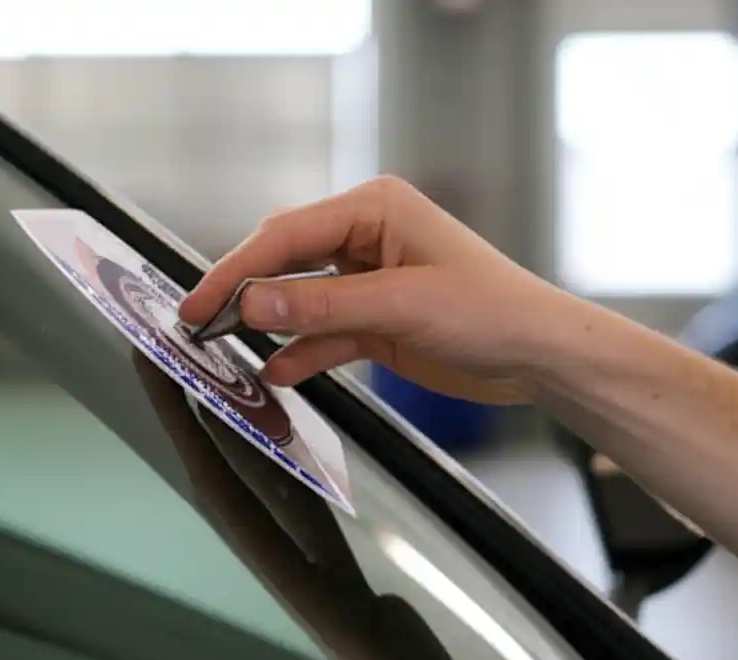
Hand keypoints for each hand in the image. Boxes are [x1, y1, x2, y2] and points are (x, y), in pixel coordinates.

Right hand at [179, 176, 574, 404]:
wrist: (538, 356)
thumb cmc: (491, 311)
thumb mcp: (401, 306)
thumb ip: (322, 306)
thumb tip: (252, 304)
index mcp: (375, 209)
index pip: (287, 233)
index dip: (237, 269)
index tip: (198, 302)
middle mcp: (367, 237)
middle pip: (286, 261)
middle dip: (246, 292)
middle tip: (200, 326)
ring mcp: (370, 281)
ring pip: (301, 300)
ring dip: (270, 325)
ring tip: (227, 351)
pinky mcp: (378, 322)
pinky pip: (324, 334)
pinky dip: (301, 353)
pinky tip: (277, 373)